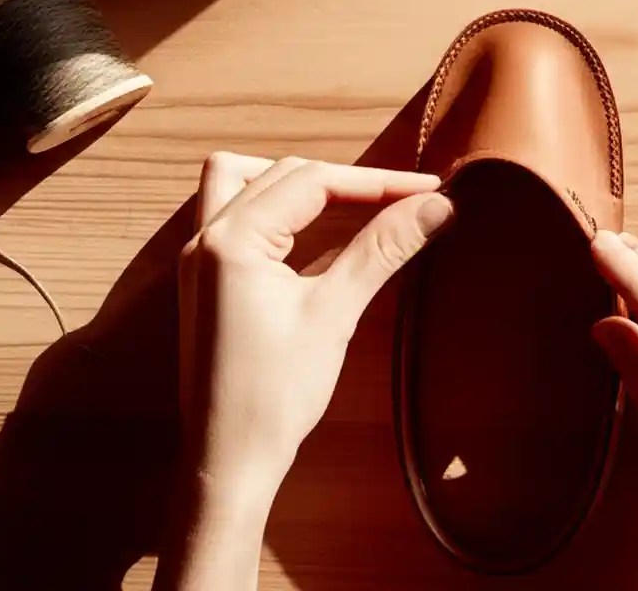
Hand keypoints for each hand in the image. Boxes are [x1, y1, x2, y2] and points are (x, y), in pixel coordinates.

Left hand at [159, 153, 451, 590]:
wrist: (229, 462)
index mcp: (231, 239)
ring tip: (354, 203)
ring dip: (302, 186)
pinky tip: (325, 238)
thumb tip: (436, 207)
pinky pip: (243, 221)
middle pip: (283, 175)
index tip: (429, 189)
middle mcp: (206, 238)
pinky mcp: (209, 283)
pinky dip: (284, 216)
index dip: (377, 181)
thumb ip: (382, 250)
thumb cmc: (274, 395)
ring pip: (248, 185)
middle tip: (407, 199)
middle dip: (348, 182)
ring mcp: (201, 260)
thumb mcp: (334, 314)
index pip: (312, 181)